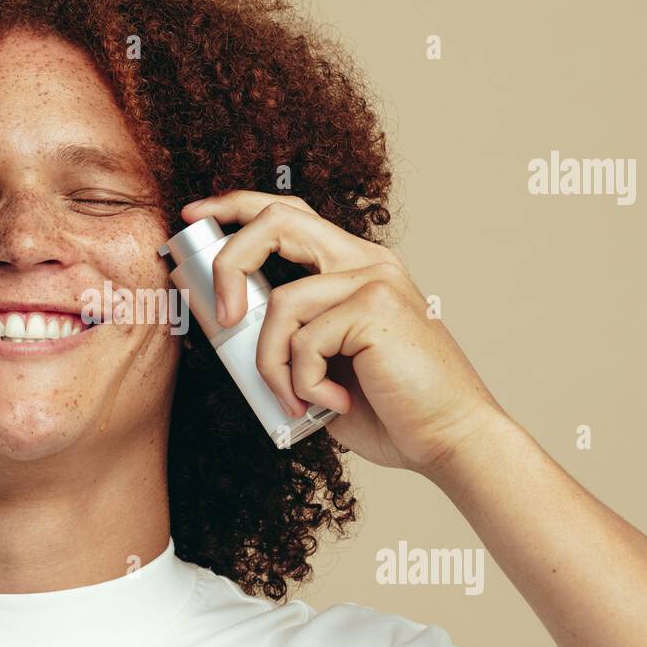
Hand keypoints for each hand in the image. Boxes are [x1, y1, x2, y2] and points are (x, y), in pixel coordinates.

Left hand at [181, 191, 507, 475]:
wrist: (451, 440)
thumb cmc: (390, 410)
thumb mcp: (324, 366)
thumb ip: (289, 338)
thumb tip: (227, 330)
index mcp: (354, 266)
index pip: (288, 214)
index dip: (236, 207)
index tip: (194, 217)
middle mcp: (365, 261)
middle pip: (277, 221)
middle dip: (229, 260)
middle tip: (219, 313)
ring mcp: (373, 280)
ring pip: (282, 303)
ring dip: (272, 364)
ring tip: (296, 401)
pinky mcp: (376, 307)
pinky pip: (304, 339)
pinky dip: (304, 382)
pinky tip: (333, 404)